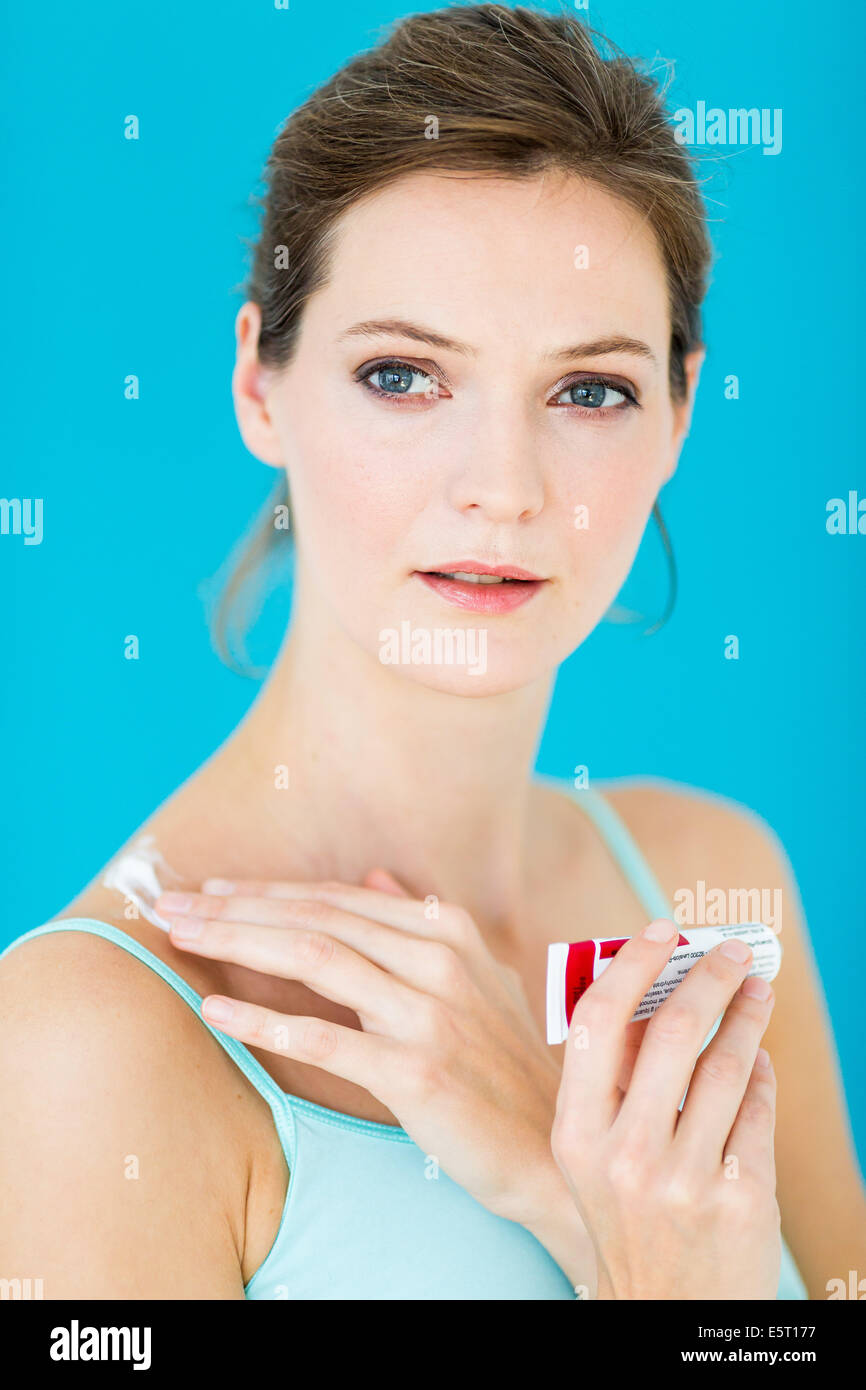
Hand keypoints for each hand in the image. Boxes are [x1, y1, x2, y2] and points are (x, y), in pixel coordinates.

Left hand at [155, 871, 592, 1280]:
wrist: (553, 1149)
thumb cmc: (505, 1066)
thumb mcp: (477, 979)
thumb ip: (421, 926)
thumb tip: (376, 876)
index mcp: (449, 931)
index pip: (337, 898)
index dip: (265, 890)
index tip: (206, 890)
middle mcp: (440, 960)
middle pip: (316, 919)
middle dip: (234, 907)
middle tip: (168, 903)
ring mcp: (429, 1014)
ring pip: (313, 960)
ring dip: (236, 942)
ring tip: (179, 936)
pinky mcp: (415, 1072)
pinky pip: (323, 1039)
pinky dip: (262, 1022)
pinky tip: (214, 1011)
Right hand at [551, 918, 781, 1299]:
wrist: (664, 1307)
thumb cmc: (625, 1214)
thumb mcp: (591, 1153)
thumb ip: (610, 1079)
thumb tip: (647, 988)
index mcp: (576, 1133)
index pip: (597, 1024)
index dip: (631, 965)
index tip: (662, 929)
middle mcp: (625, 1154)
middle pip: (673, 1032)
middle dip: (708, 977)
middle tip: (731, 951)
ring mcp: (684, 1179)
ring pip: (727, 1066)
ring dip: (747, 1015)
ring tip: (757, 990)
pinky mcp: (738, 1198)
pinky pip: (758, 1112)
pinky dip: (762, 1075)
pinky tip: (758, 1059)